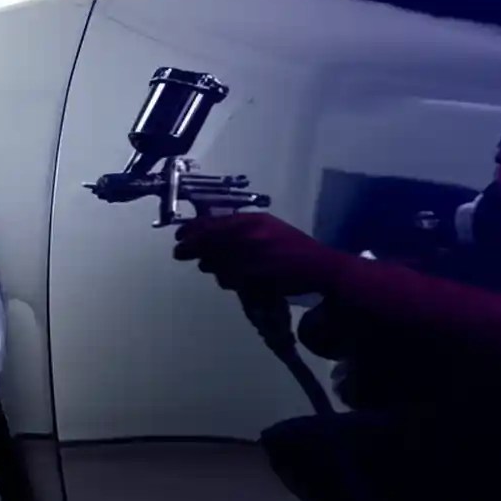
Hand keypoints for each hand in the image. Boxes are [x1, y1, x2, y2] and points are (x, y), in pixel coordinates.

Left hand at [173, 213, 343, 295]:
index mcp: (253, 219)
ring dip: (210, 265)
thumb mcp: (268, 228)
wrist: (320, 266)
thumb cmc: (293, 247)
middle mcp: (249, 233)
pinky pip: (229, 279)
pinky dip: (227, 280)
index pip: (212, 222)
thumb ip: (242, 229)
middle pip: (207, 241)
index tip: (179, 235)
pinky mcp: (254, 275)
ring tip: (211, 266)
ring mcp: (251, 254)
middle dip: (190, 248)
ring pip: (215, 262)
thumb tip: (212, 232)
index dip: (191, 229)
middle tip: (179, 252)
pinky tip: (233, 280)